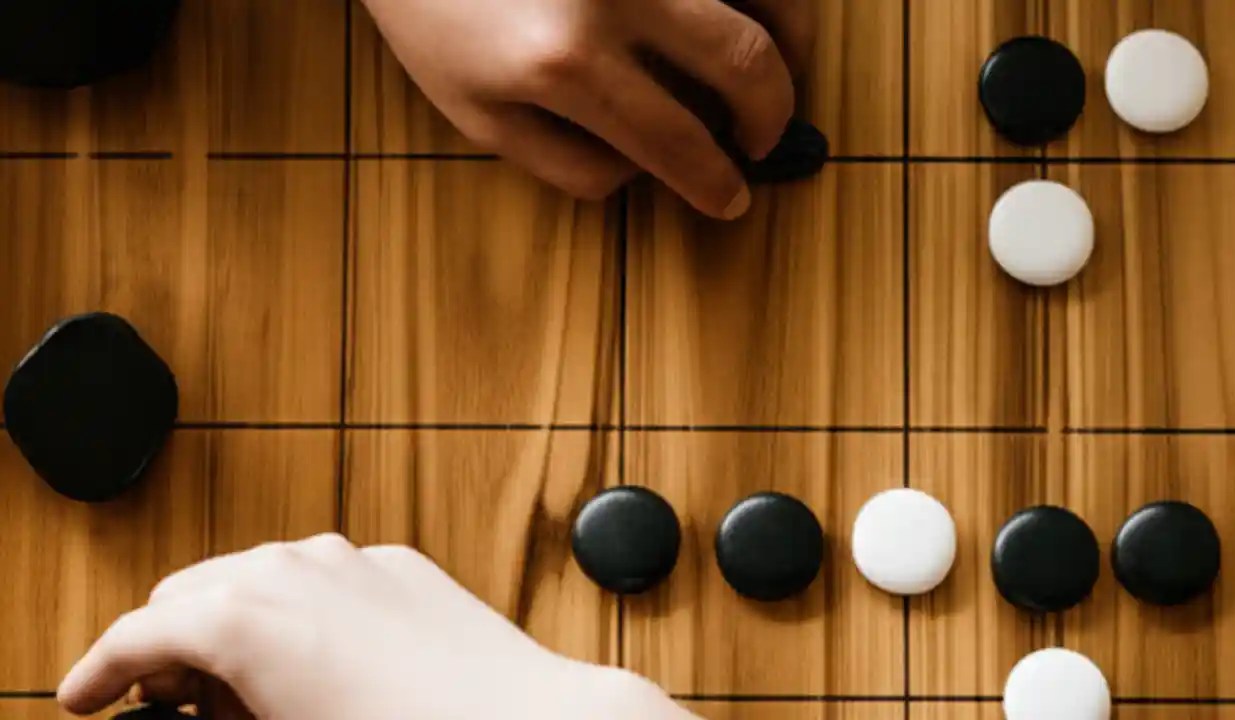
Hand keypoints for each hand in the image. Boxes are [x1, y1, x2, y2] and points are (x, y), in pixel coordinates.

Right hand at [57, 534, 699, 719]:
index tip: (84, 696)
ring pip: (256, 576)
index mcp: (248, 613)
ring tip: (240, 694)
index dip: (98, 670)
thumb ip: (217, 716)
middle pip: (193, 593)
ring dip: (231, 625)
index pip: (140, 633)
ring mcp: (352, 560)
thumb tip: (204, 712)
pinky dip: (294, 611)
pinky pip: (321, 578)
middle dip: (167, 646)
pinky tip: (310, 663)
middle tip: (163, 707)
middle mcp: (295, 567)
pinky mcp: (398, 567)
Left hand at [361, 0, 814, 218]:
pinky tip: (752, 13)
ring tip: (778, 65)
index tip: (731, 198)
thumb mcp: (475, 114)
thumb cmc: (432, 15)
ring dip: (791, 37)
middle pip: (742, 60)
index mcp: (565, 61)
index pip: (676, 141)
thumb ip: (564, 162)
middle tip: (761, 137)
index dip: (716, 181)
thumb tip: (645, 175)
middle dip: (769, 114)